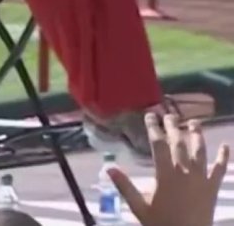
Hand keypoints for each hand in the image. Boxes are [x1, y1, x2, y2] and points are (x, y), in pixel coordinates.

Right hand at [108, 113, 228, 225]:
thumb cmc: (161, 225)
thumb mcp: (139, 207)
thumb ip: (125, 186)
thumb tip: (108, 167)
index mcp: (166, 175)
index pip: (158, 145)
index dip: (154, 128)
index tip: (150, 116)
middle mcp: (185, 172)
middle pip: (179, 143)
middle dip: (173, 127)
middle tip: (169, 115)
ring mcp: (202, 179)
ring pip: (200, 151)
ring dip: (197, 135)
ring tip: (194, 122)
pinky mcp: (213, 187)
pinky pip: (220, 168)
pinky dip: (223, 156)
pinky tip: (226, 145)